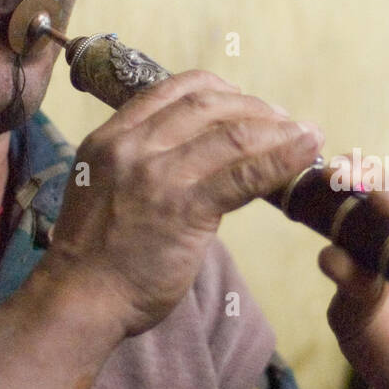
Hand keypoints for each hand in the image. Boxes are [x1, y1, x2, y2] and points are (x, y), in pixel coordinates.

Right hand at [38, 71, 322, 337]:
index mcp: (113, 137)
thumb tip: (197, 156)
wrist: (80, 299)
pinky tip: (308, 150)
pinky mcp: (185, 208)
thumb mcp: (107, 188)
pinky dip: (284, 158)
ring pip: (233, 135)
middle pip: (210, 104)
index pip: (176, 89)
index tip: (247, 102)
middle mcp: (134, 147)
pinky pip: (245, 175)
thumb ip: (144, 164)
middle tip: (284, 122)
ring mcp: (159, 176)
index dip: (222, 89)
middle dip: (255, 108)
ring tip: (307, 135)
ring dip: (279, 130)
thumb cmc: (97, 255)